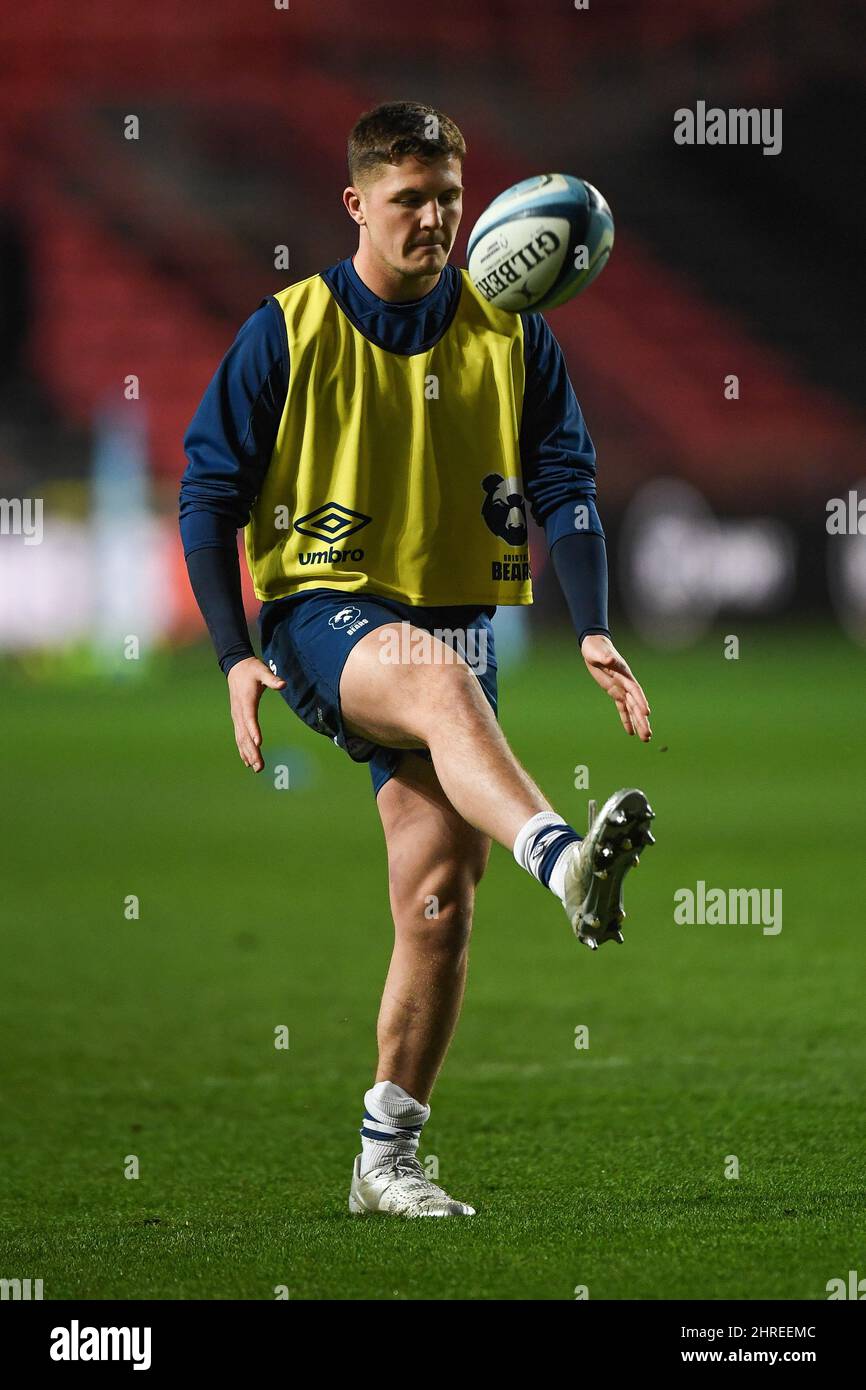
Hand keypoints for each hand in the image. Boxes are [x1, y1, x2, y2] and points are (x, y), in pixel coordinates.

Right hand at [227, 657, 285, 771]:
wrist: (236, 667)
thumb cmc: (252, 669)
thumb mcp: (262, 671)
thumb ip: (272, 679)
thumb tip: (283, 684)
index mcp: (246, 701)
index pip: (250, 718)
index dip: (254, 731)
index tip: (259, 744)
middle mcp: (239, 712)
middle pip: (245, 734)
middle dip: (252, 751)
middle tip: (259, 765)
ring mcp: (236, 716)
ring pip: (241, 738)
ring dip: (248, 754)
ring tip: (256, 768)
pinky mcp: (237, 719)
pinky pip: (239, 736)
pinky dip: (242, 749)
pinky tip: (247, 761)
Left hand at [580, 634, 651, 741]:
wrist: (594, 646)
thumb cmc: (596, 648)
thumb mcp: (598, 653)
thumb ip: (605, 657)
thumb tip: (610, 659)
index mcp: (624, 674)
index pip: (635, 690)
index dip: (641, 701)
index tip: (646, 713)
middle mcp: (626, 683)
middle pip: (636, 704)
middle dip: (642, 720)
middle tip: (648, 736)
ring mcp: (621, 689)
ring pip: (632, 709)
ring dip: (638, 723)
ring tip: (645, 738)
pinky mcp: (614, 692)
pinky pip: (622, 708)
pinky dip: (626, 720)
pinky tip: (631, 732)